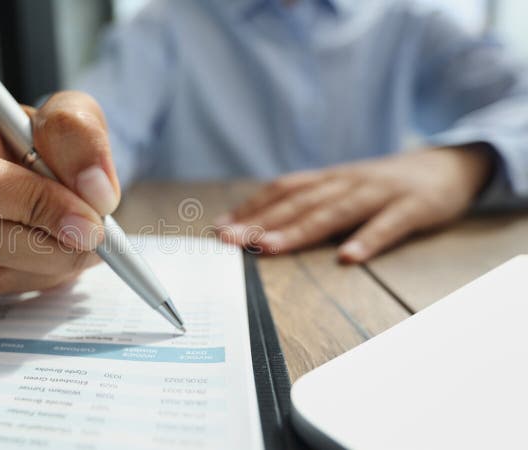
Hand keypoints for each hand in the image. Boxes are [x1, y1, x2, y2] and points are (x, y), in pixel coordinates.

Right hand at [0, 91, 119, 293]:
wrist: (36, 164)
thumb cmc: (47, 136)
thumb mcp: (74, 116)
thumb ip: (82, 138)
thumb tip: (95, 192)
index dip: (31, 206)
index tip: (88, 221)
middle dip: (52, 247)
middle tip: (98, 240)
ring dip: (50, 267)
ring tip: (81, 242)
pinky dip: (37, 277)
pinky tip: (55, 251)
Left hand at [216, 146, 493, 262]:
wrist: (449, 165)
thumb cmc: (385, 184)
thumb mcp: (346, 187)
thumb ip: (312, 201)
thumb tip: (265, 222)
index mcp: (329, 179)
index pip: (282, 190)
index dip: (251, 207)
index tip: (220, 228)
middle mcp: (347, 182)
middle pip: (299, 202)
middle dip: (261, 221)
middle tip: (230, 240)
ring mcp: (380, 193)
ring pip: (334, 212)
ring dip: (300, 231)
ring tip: (270, 247)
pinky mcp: (412, 206)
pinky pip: (388, 225)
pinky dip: (367, 240)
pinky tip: (348, 258)